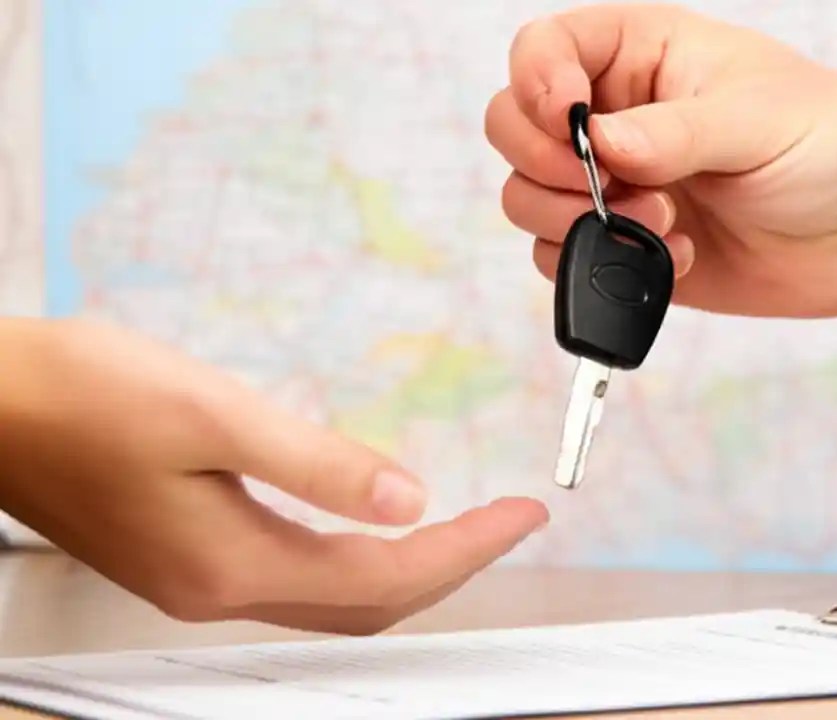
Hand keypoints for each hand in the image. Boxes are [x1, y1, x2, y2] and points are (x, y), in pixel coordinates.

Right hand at [0, 317, 547, 634]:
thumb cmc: (80, 395)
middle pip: (369, 603)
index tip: (524, 515)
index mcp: (233, 563)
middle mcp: (218, 589)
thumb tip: (408, 497)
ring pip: (335, 596)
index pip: (385, 575)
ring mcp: (196, 580)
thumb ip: (317, 462)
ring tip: (464, 526)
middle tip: (509, 523)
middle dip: (451, 566)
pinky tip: (371, 523)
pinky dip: (355, 558)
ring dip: (406, 566)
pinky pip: (297, 576)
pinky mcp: (182, 556)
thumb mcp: (212, 415)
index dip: (466, 548)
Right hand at [486, 3, 836, 332]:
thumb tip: (599, 143)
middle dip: (544, 162)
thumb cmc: (834, 144)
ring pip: (527, 198)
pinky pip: (566, 260)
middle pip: (515, 126)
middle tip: (607, 184)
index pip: (547, 48)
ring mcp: (619, 185)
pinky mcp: (629, 247)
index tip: (572, 121)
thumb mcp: (758, 119)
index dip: (538, 82)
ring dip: (574, 220)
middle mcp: (619, 116)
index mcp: (646, 54)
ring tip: (658, 222)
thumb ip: (673, 131)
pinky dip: (600, 266)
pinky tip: (673, 257)